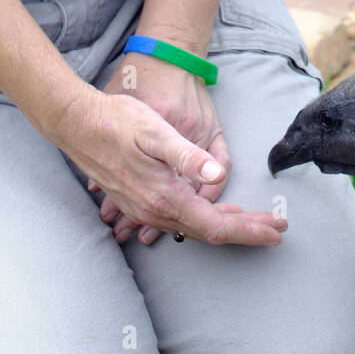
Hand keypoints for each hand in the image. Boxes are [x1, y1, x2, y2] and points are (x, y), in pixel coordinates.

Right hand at [49, 78, 286, 247]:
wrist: (77, 124)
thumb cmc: (118, 122)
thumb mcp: (157, 132)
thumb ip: (188, 155)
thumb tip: (218, 172)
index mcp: (166, 197)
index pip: (217, 226)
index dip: (250, 230)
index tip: (277, 229)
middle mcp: (155, 211)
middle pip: (210, 231)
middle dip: (246, 230)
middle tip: (275, 225)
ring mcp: (145, 210)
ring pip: (194, 227)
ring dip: (226, 224)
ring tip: (253, 220)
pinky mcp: (138, 203)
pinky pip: (179, 220)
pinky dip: (204, 218)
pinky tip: (214, 210)